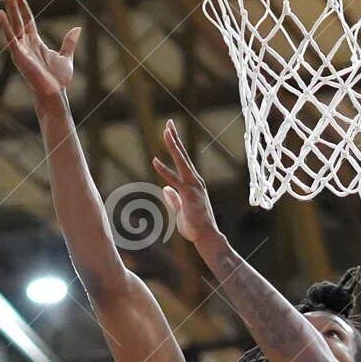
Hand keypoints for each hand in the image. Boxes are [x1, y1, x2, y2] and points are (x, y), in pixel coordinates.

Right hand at [0, 0, 79, 104]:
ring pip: (13, 27)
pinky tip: (0, 14)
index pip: (28, 22)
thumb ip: (69, 42)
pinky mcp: (18, 55)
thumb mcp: (66, 56)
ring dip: (8, 12)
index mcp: (36, 43)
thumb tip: (77, 28)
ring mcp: (21, 50)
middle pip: (19, 21)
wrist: (54, 93)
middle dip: (14, 7)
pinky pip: (10, 38)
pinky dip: (5, 26)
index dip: (24, 9)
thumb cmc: (58, 79)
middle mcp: (26, 45)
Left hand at [151, 121, 218, 243]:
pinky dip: (164, 170)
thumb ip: (173, 198)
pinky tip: (155, 160)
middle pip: (183, 155)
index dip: (176, 146)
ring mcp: (193, 187)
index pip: (183, 161)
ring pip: (182, 162)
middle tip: (169, 123)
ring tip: (166, 131)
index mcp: (193, 184)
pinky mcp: (188, 195)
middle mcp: (195, 181)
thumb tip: (165, 189)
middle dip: (176, 139)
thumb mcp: (180, 210)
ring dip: (174, 146)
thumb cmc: (195, 226)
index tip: (170, 132)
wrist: (206, 238)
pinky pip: (174, 180)